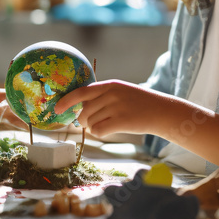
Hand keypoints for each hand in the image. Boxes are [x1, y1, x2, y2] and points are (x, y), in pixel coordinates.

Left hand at [53, 80, 172, 136]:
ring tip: (106, 125)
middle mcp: (112, 94)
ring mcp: (117, 107)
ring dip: (94, 127)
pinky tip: (109, 130)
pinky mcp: (122, 121)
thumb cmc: (139, 103)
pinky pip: (99, 131)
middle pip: (84, 111)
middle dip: (83, 120)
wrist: (162, 110)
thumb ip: (102, 96)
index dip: (66, 101)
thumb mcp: (121, 91)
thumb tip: (79, 107)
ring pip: (91, 122)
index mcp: (110, 85)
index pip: (81, 92)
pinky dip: (100, 133)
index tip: (57, 108)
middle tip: (90, 123)